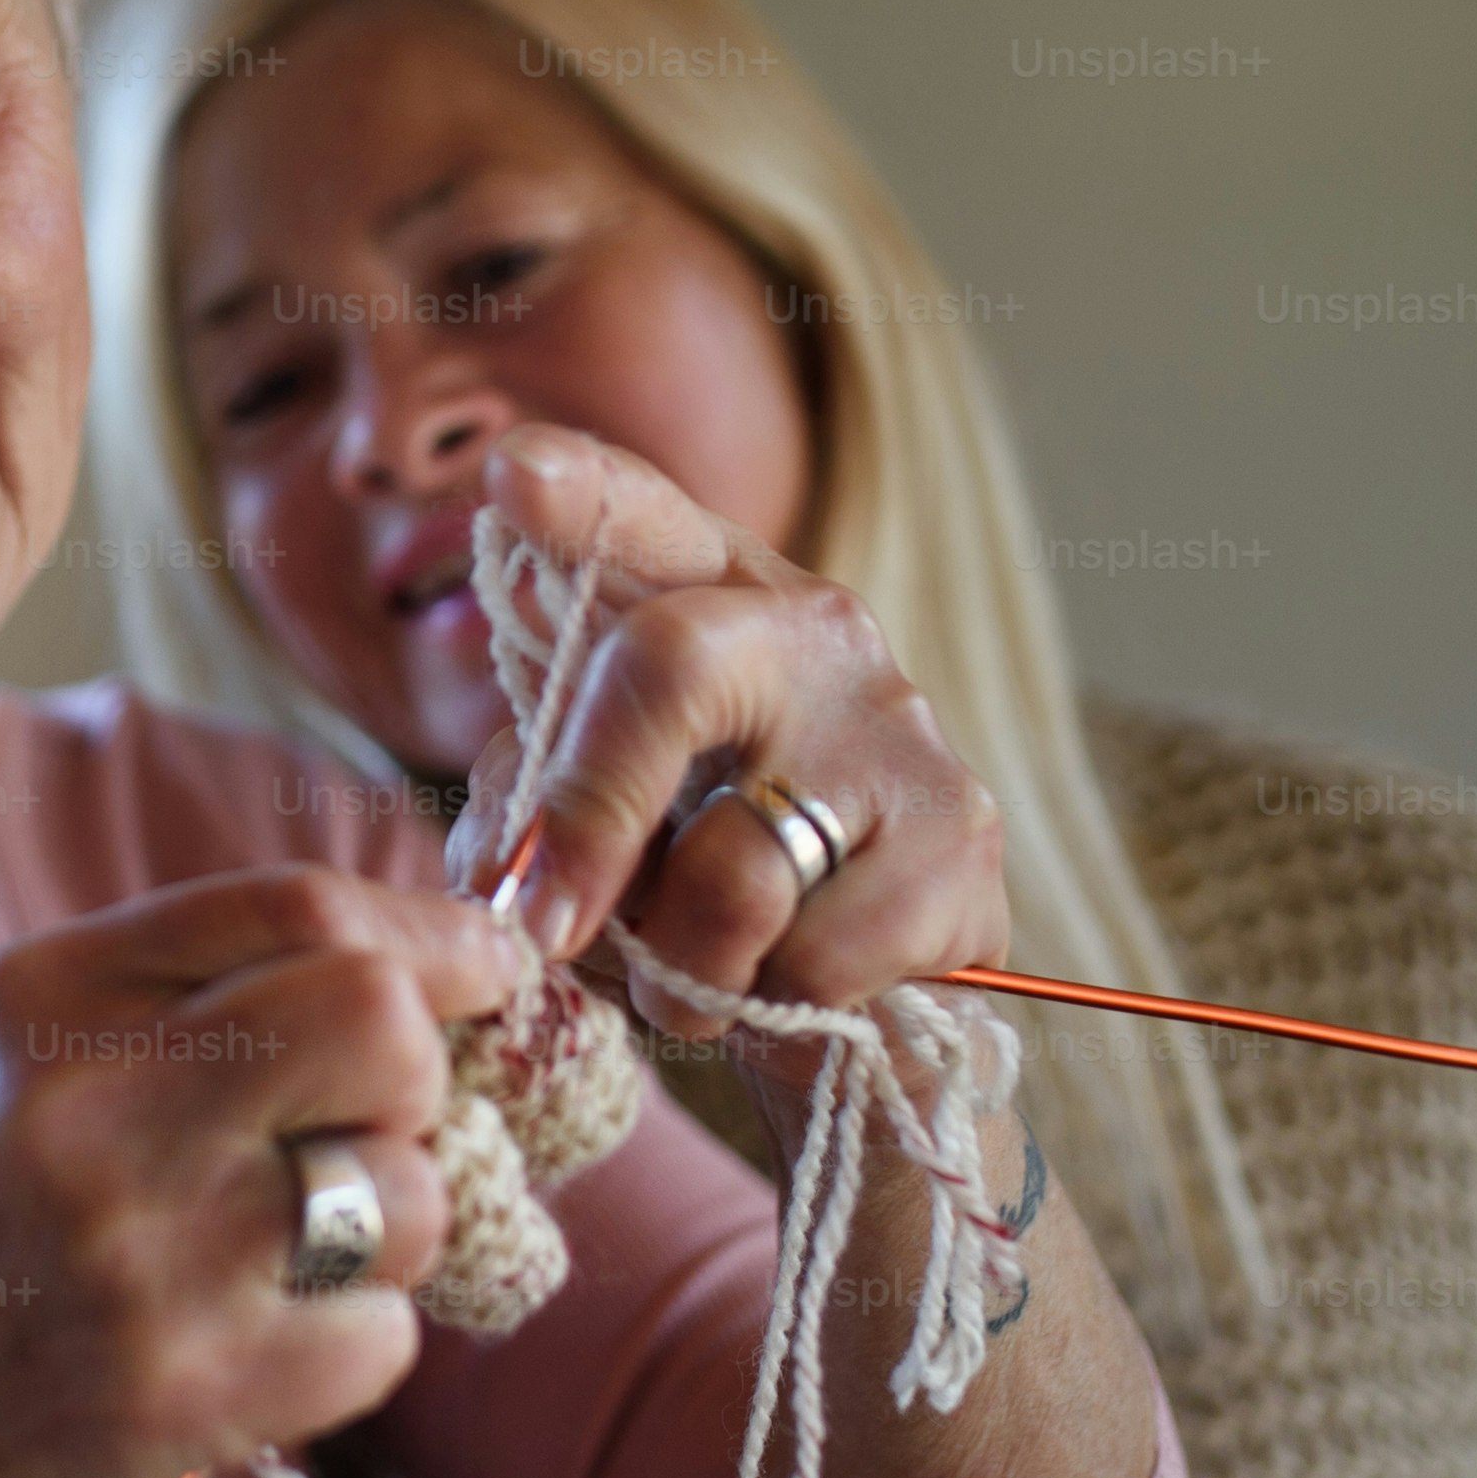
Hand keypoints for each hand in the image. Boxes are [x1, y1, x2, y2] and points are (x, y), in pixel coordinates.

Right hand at [0, 864, 525, 1477]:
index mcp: (37, 998)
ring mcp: (138, 1258)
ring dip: (389, 1232)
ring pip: (407, 1189)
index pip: (295, 908)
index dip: (431, 935)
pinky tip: (255, 1352)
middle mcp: (81, 1111)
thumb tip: (444, 959)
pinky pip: (384, 1337)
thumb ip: (191, 991)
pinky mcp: (188, 1394)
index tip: (486, 967)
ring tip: (290, 1260)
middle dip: (421, 1074)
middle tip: (374, 1125)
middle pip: (376, 1018)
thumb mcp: (24, 1067)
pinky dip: (351, 1347)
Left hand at [451, 428, 1006, 1078]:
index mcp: (706, 597)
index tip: (516, 473)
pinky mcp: (965, 845)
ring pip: (735, 870)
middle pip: (670, 666)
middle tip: (545, 928)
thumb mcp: (596, 823)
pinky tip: (793, 986)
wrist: (868, 988)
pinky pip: (816, 958)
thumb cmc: (697, 881)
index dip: (584, 492)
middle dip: (587, 813)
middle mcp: (813, 631)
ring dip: (680, 968)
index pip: (645, 518)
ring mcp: (900, 730)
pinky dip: (773, 1005)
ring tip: (695, 978)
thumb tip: (511, 878)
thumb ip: (528, 812)